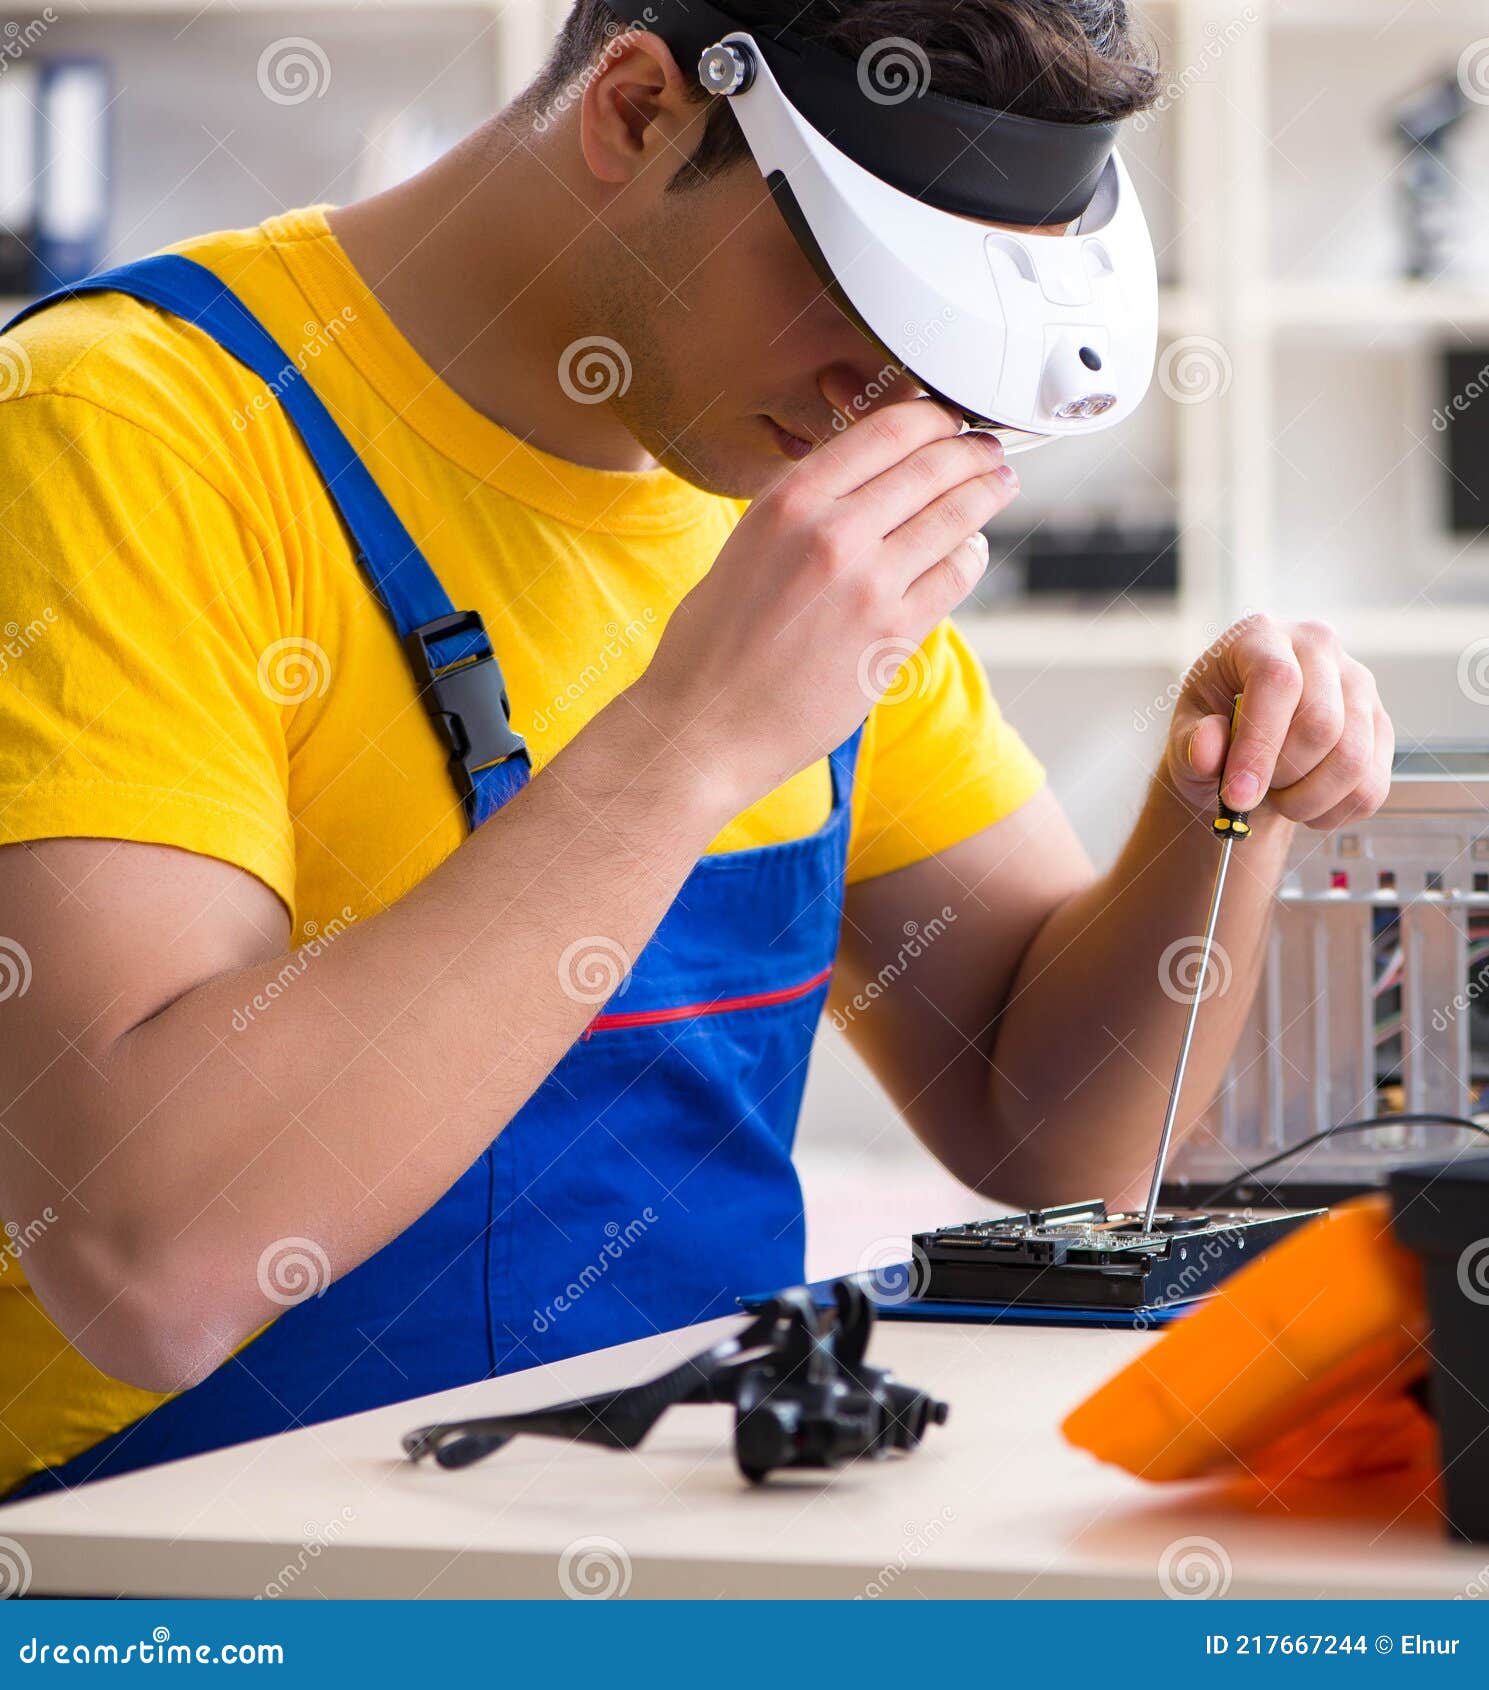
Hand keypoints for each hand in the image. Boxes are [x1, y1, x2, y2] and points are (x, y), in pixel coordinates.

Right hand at [631, 392, 1019, 809]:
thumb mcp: (745, 546)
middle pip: (931, 466)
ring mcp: (869, 585)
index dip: (932, 417)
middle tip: (987, 450)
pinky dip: (971, 555)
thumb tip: (863, 484)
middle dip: (969, 451)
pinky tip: (970, 550)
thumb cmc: (711, 646)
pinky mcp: (893, 635)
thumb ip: (803, 510)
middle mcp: (833, 533)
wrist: (705, 726)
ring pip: (955, 516)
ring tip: (998, 486)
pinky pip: (955, 576)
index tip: (948, 419)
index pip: (885, 431)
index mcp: (789, 502)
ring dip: (985, 494)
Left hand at [1162, 615, 1393, 829]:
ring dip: (1308, 800)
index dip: (1258, 745)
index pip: (1277, 680)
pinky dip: (1333, 811)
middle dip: (1281, 776)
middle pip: (1321, 724)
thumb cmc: (1213, 732)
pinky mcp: (1380, 724)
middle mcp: (1318, 648)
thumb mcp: (1182, 736)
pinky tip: (1305, 803)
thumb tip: (1207, 751)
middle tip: (1252, 791)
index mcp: (1260, 636)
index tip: (1237, 794)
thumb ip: (1189, 744)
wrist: (1246, 745)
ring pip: (1352, 759)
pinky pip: (1372, 786)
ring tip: (1276, 797)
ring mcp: (1357, 684)